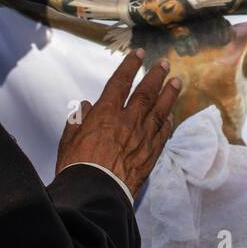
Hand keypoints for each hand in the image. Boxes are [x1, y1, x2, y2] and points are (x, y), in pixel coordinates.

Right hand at [55, 49, 180, 198]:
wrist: (96, 194)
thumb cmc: (77, 167)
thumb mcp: (69, 140)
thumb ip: (78, 120)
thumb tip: (84, 107)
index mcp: (105, 114)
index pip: (121, 82)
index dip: (130, 65)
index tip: (139, 53)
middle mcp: (128, 121)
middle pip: (146, 92)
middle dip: (156, 75)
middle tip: (165, 64)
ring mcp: (143, 137)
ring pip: (160, 110)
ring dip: (169, 94)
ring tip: (177, 81)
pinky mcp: (151, 154)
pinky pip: (163, 133)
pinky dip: (167, 122)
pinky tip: (171, 115)